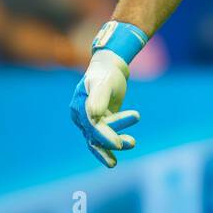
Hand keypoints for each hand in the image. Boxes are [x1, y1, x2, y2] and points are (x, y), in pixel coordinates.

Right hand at [68, 21, 148, 167]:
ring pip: (99, 139)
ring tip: (133, 142)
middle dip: (109, 144)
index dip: (104, 136)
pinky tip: (130, 142)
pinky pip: (106, 136)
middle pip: (94, 135)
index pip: (91, 126)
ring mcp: (89, 121)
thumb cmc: (106, 74)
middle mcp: (81, 116)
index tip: (119, 144)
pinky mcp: (99, 123)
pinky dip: (116, 139)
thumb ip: (98, 98)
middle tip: (130, 145)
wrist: (109, 68)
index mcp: (79, 106)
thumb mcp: (104, 83)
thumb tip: (94, 116)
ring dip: (115, 144)